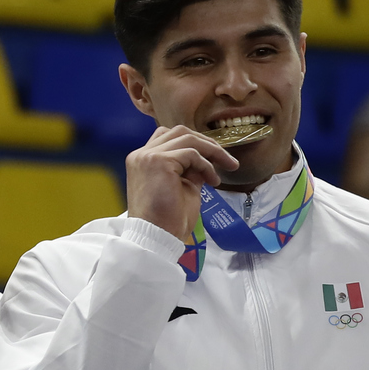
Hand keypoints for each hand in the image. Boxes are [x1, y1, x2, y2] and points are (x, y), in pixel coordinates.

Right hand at [125, 126, 238, 240]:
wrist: (156, 237)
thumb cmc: (167, 220)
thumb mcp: (183, 188)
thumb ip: (190, 170)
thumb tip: (206, 161)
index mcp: (142, 161)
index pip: (168, 138)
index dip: (193, 143)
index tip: (212, 158)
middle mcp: (141, 155)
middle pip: (179, 132)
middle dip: (206, 143)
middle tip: (226, 160)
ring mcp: (148, 157)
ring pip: (187, 138)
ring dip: (212, 151)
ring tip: (227, 166)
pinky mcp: (159, 162)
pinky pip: (191, 153)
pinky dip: (207, 165)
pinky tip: (213, 181)